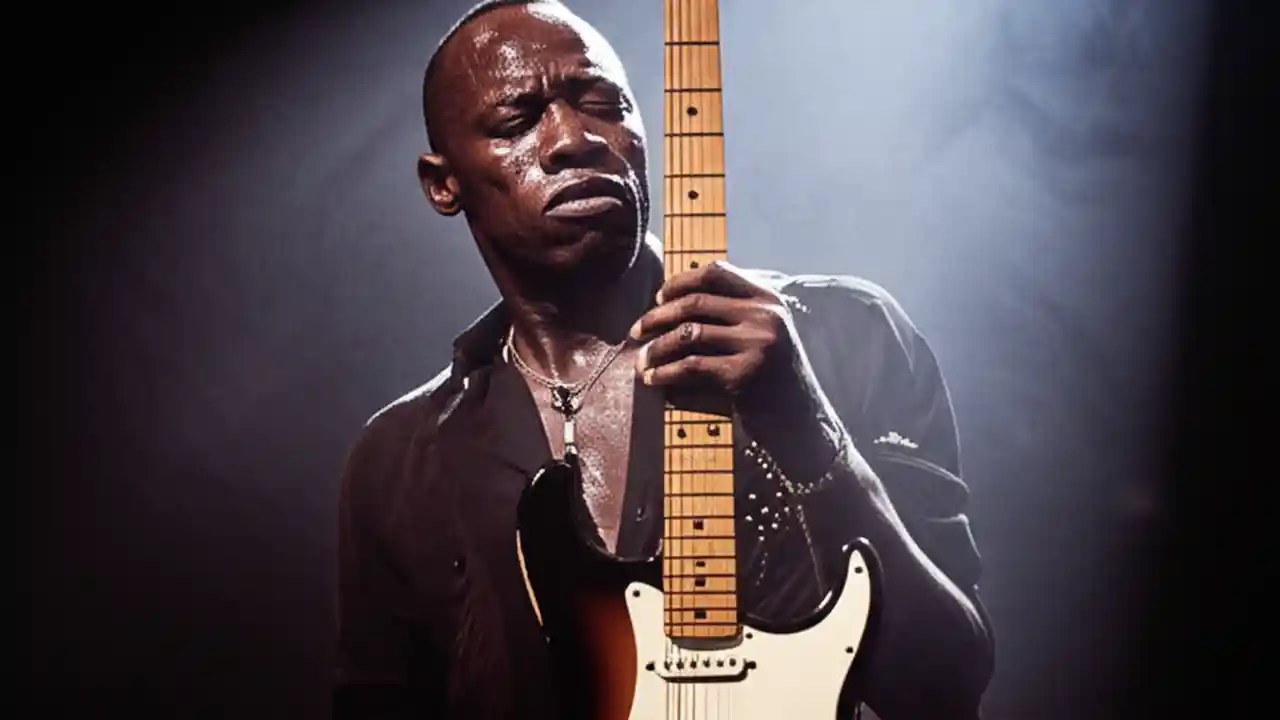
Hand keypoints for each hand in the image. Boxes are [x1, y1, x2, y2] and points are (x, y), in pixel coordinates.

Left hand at [628, 260, 843, 476]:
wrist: (803, 424)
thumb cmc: (773, 380)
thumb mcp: (762, 336)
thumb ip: (730, 315)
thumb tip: (668, 303)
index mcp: (768, 299)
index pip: (716, 272)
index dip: (680, 282)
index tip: (658, 298)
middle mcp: (765, 315)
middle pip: (695, 302)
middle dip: (657, 316)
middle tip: (635, 331)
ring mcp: (757, 343)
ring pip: (688, 334)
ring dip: (656, 348)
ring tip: (640, 361)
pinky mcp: (744, 374)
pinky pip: (691, 367)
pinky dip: (665, 373)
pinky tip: (652, 380)